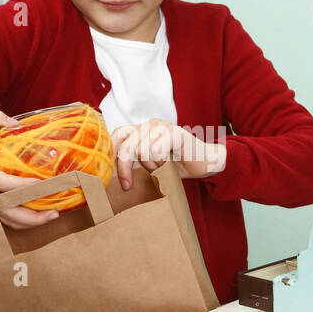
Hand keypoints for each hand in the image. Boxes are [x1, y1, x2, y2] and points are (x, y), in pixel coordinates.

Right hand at [0, 109, 62, 229]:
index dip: (25, 187)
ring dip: (31, 222)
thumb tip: (17, 124)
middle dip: (33, 216)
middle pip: (9, 211)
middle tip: (55, 212)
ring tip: (52, 216)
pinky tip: (39, 218)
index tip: (44, 185)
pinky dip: (23, 223)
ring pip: (9, 221)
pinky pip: (6, 221)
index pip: (5, 185)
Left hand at [110, 118, 226, 190]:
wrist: (204, 164)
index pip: (117, 136)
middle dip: (124, 169)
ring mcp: (161, 126)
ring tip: (160, 168)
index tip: (109, 176)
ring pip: (141, 150)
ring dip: (150, 167)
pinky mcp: (174, 132)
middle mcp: (149, 125)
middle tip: (128, 186)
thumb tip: (108, 175)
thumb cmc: (176, 166)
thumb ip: (132, 163)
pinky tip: (168, 164)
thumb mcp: (148, 165)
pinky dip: (160, 163)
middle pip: (125, 145)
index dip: (111, 155)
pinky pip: (155, 150)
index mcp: (141, 130)